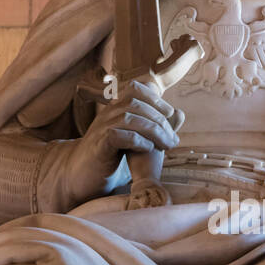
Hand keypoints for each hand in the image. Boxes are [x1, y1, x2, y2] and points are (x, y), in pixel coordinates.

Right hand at [64, 78, 181, 204]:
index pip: (134, 89)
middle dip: (160, 120)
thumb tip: (180, 113)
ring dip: (154, 132)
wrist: (83, 175)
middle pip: (136, 104)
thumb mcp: (134, 136)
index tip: (170, 114)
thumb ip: (156, 125)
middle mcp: (106, 114)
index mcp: (114, 108)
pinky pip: (120, 136)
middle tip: (173, 139)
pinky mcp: (99, 146)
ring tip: (167, 146)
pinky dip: (138, 141)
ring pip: (130, 119)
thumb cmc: (112, 156)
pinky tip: (148, 149)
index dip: (155, 98)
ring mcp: (101, 128)